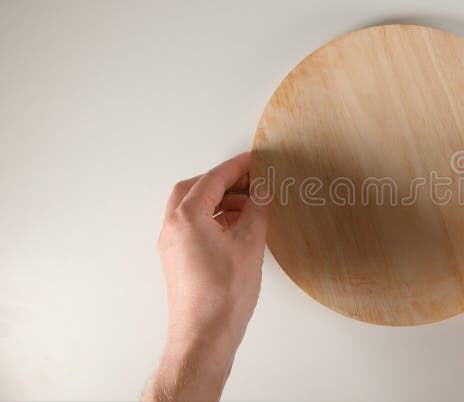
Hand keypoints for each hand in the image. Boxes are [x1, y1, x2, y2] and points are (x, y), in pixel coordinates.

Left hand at [143, 152, 268, 401]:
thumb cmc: (224, 294)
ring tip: (249, 205)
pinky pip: (192, 226)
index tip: (254, 159)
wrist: (204, 335)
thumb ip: (256, 211)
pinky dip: (212, 217)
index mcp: (187, 217)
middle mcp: (172, 227)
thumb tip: (262, 192)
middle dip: (222, 181)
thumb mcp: (250, 244)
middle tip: (250, 180)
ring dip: (218, 200)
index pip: (213, 179)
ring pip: (191, 208)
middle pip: (194, 188)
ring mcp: (171, 244)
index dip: (237, 166)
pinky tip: (236, 227)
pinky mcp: (176, 260)